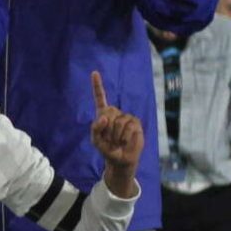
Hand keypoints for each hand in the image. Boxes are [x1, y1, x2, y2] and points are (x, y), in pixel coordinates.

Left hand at [88, 70, 143, 184]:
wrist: (120, 158)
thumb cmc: (106, 148)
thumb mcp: (95, 140)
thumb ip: (96, 128)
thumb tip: (104, 117)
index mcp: (103, 114)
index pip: (100, 98)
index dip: (97, 85)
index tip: (94, 72)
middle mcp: (115, 113)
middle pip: (108, 112)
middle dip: (106, 128)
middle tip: (109, 138)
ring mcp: (127, 117)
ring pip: (118, 121)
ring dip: (115, 135)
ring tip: (117, 141)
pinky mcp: (136, 123)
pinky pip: (128, 127)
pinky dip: (124, 136)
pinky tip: (124, 141)